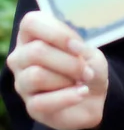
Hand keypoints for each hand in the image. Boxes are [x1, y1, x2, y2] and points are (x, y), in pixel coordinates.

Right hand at [6, 11, 108, 129]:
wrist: (95, 97)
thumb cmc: (88, 67)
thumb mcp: (90, 51)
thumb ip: (79, 46)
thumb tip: (73, 46)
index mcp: (33, 36)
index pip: (31, 22)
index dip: (56, 32)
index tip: (77, 45)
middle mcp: (21, 57)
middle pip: (36, 51)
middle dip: (69, 61)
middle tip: (86, 69)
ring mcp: (22, 83)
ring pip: (36, 75)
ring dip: (68, 78)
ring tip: (81, 81)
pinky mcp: (31, 107)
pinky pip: (42, 102)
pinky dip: (68, 97)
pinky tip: (81, 93)